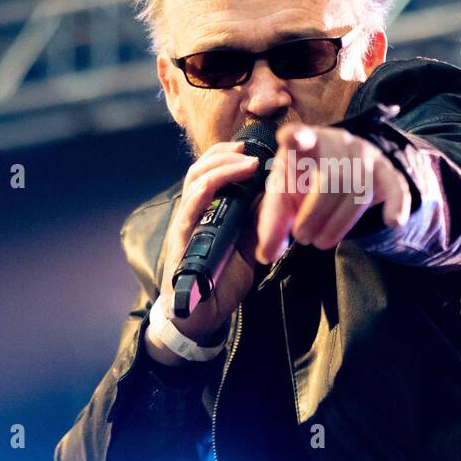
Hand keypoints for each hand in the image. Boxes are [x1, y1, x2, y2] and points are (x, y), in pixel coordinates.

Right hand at [149, 140, 263, 363]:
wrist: (202, 314)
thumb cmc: (223, 277)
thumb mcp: (250, 244)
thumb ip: (258, 221)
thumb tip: (278, 195)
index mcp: (209, 209)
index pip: (212, 171)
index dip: (228, 154)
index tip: (252, 146)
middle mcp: (195, 211)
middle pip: (200, 168)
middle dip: (224, 153)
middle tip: (249, 148)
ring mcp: (187, 223)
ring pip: (196, 181)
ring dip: (221, 166)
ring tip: (245, 161)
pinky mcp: (182, 238)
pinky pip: (191, 207)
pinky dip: (208, 189)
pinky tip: (223, 182)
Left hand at [255, 123, 411, 264]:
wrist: (345, 168)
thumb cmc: (306, 181)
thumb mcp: (285, 198)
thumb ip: (273, 224)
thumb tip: (266, 256)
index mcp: (304, 143)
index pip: (298, 135)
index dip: (295, 137)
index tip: (289, 138)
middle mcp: (336, 142)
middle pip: (330, 179)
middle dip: (314, 215)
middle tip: (302, 238)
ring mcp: (365, 155)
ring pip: (358, 191)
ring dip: (338, 224)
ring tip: (320, 242)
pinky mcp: (386, 171)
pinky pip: (396, 187)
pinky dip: (396, 205)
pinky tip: (392, 222)